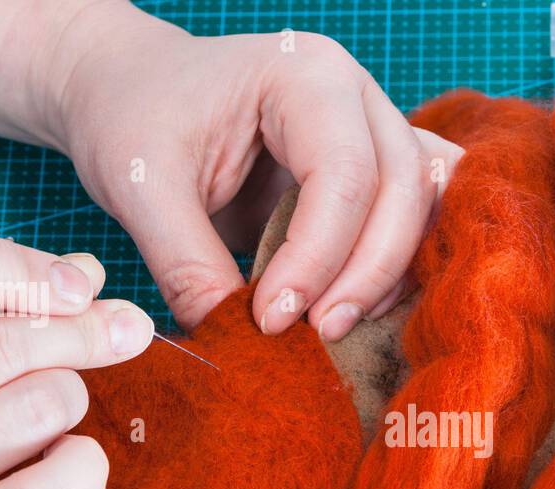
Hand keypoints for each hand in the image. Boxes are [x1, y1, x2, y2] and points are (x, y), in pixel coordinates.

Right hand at [0, 223, 153, 488]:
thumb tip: (83, 272)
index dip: (26, 267)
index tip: (81, 285)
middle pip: (7, 341)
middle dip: (83, 332)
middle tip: (121, 334)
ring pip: (41, 406)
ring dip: (68, 405)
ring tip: (47, 424)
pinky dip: (82, 469)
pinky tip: (65, 468)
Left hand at [43, 5, 462, 339]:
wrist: (128, 91)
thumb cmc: (133, 115)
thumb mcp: (140, 186)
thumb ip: (186, 264)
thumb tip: (234, 347)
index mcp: (305, 75)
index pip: (343, 174)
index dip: (317, 257)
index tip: (270, 319)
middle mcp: (358, 98)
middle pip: (404, 190)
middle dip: (366, 273)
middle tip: (317, 333)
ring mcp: (375, 133)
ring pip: (426, 208)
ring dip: (392, 275)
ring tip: (335, 325)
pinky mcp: (374, 175)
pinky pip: (417, 222)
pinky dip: (400, 270)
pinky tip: (358, 309)